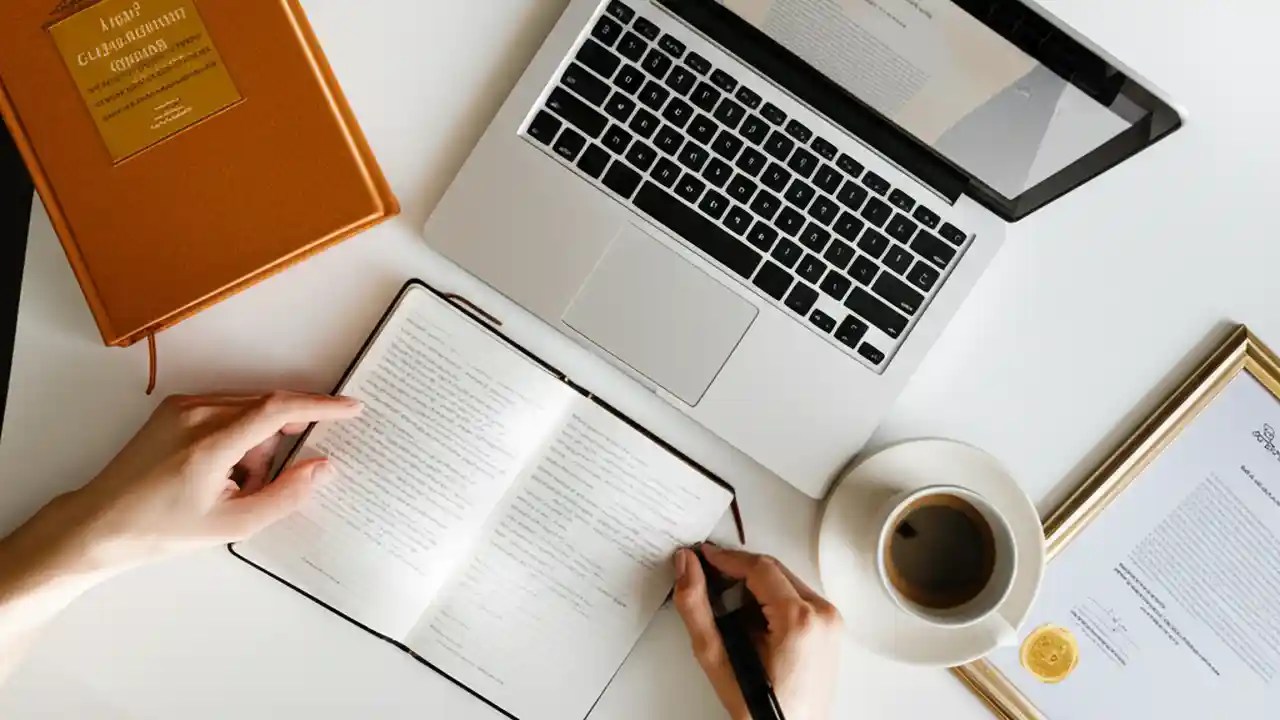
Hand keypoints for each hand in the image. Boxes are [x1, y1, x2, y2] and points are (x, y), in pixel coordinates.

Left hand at [63, 391, 361, 571]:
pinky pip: (227, 410)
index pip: (279, 409)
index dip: (320, 406)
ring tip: (231, 484)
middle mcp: (196, 413)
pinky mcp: (174, 407)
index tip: (351, 408)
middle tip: (260, 484)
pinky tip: (218, 469)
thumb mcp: (233, 524)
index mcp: (210, 442)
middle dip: (277, 444)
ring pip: (248, 411)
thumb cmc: (161, 528)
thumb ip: (286, 494)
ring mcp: (182, 406)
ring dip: (255, 443)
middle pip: (267, 411)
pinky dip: (236, 437)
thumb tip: (323, 467)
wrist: (102, 523)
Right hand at [673, 545, 842, 719]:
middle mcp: (823, 614)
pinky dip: (772, 599)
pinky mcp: (831, 628)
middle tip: (708, 576)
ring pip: (786, 581)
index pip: (759, 568)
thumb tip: (687, 567)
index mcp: (800, 619)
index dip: (727, 558)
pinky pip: (798, 597)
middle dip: (739, 570)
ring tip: (726, 602)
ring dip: (755, 584)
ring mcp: (831, 621)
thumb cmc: (761, 709)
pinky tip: (750, 616)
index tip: (703, 555)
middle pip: (774, 570)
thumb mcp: (717, 657)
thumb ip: (696, 607)